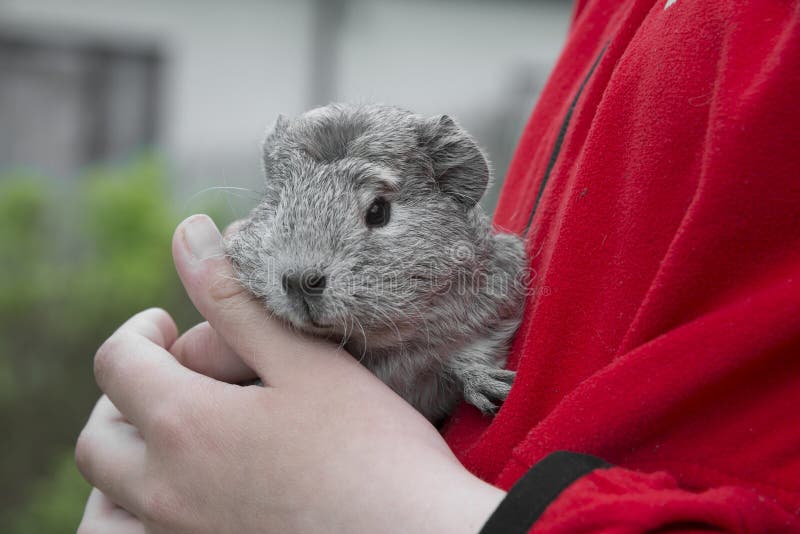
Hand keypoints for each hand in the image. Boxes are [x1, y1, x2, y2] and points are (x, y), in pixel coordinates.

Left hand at [75, 214, 504, 533]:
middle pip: (99, 437)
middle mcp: (165, 491)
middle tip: (173, 377)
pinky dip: (135, 516)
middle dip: (123, 395)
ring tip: (173, 439)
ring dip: (125, 461)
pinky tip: (183, 492)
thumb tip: (187, 235)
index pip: (116, 364)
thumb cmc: (370, 446)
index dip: (137, 331)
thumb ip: (234, 299)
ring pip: (106, 505)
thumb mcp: (304, 360)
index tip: (167, 325)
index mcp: (185, 426)